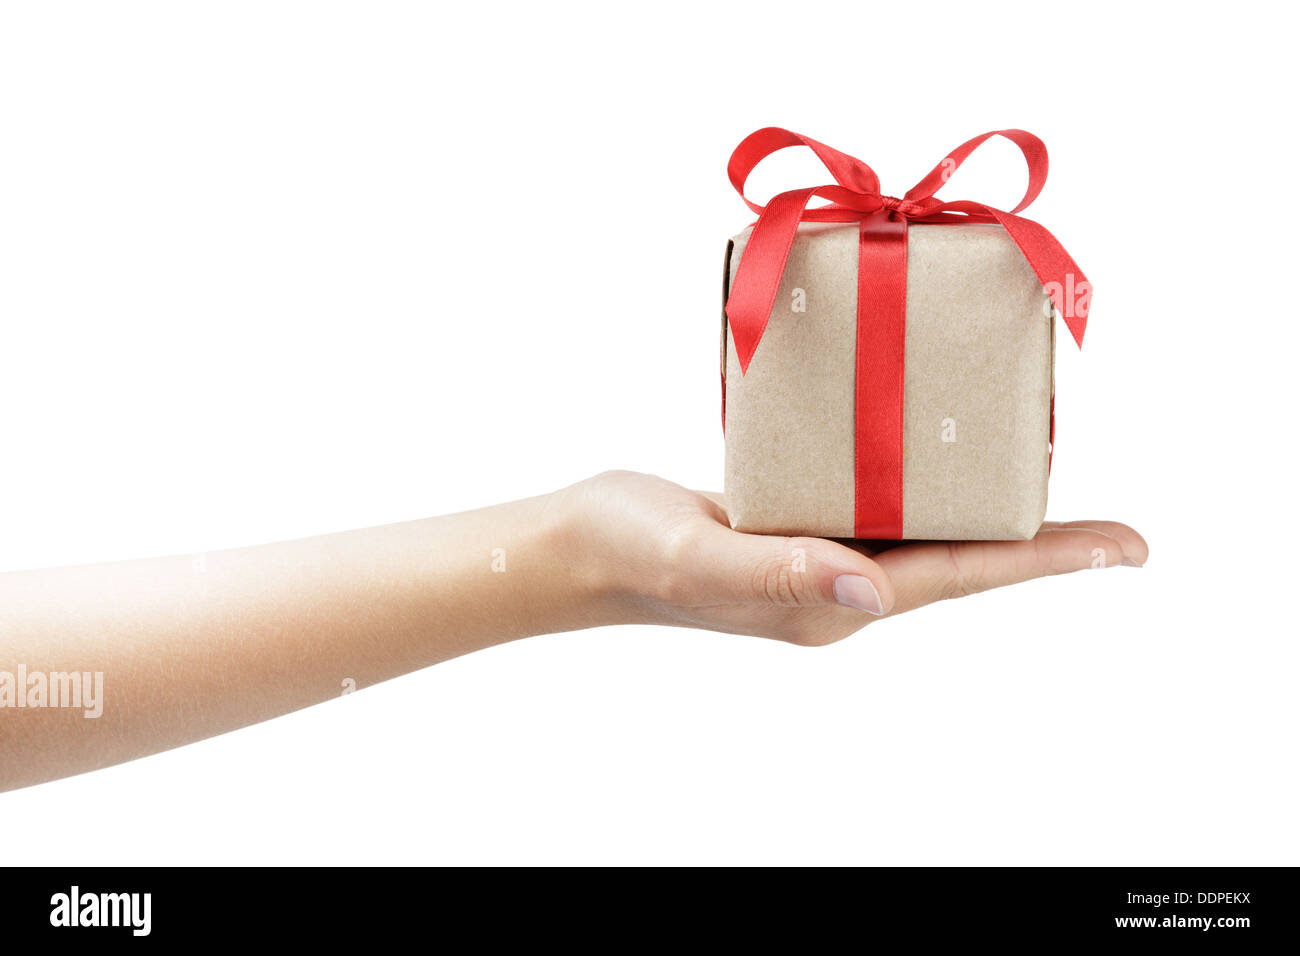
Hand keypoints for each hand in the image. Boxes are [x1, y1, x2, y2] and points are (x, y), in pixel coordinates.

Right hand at [561, 471, 1146, 645]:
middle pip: (960, 559)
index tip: (1123, 549)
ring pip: (923, 528)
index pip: (959, 577)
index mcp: (835, 601)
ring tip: (1044, 482)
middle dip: (1038, 544)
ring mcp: (821, 554)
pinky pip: (876, 502)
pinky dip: (920, 476)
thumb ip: (784, 572)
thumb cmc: (636, 552)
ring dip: (985, 510)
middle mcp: (841, 582)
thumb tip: (873, 590)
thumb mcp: (704, 557)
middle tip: (1116, 531)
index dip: (1044, 560)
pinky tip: (938, 450)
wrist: (584, 543)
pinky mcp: (799, 522)